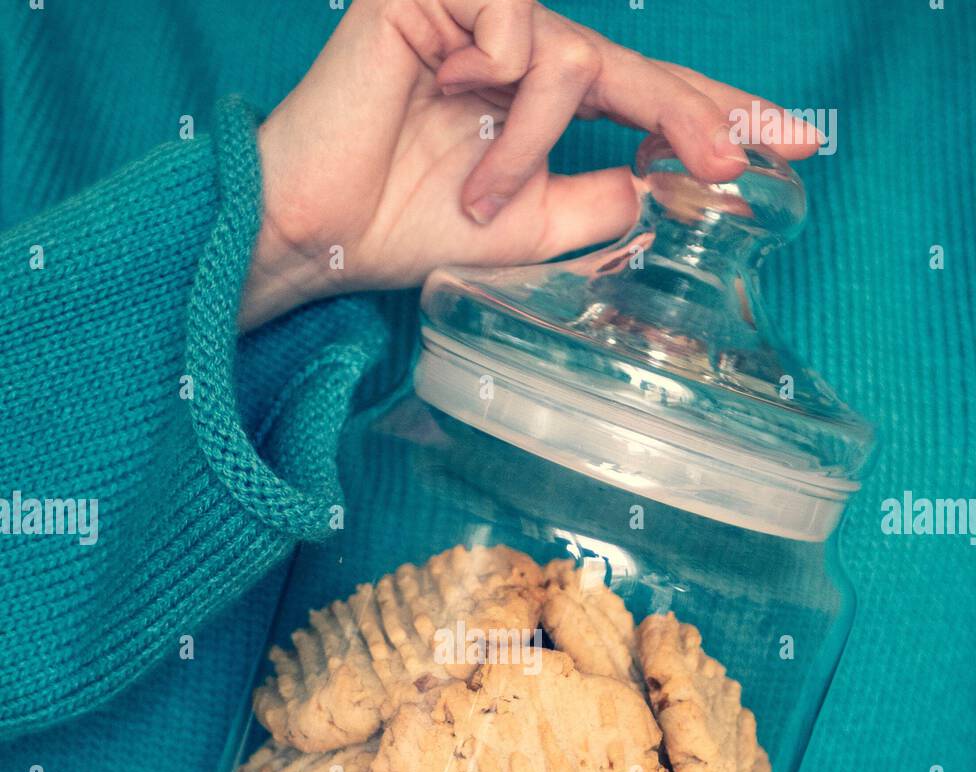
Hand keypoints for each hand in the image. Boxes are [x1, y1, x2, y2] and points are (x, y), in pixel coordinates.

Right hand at [242, 0, 820, 326]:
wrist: (320, 230)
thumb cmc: (404, 226)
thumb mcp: (526, 229)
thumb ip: (596, 202)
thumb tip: (663, 191)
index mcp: (539, 101)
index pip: (640, 98)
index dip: (711, 117)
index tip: (788, 147)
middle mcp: (517, 52)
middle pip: (631, 64)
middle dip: (693, 114)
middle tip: (742, 158)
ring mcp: (480, 17)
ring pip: (570, 57)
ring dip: (530, 145)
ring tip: (475, 197)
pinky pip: (518, 28)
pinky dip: (501, 92)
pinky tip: (448, 106)